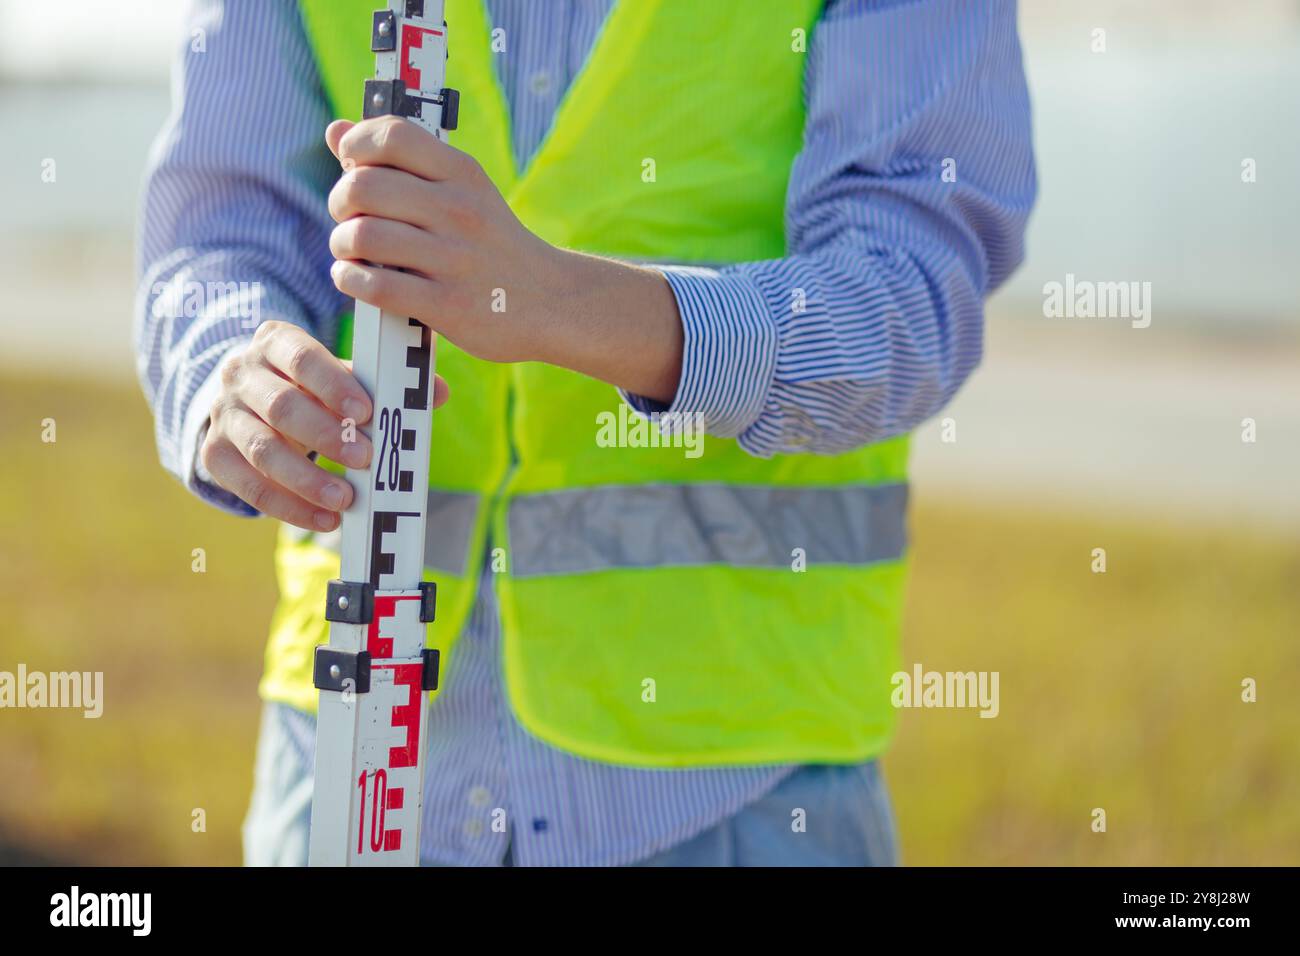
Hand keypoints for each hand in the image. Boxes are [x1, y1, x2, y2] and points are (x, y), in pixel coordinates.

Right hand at [200, 320, 448, 529]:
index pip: (302, 357)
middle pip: (281, 406)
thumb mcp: (339, 375)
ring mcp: (224, 414)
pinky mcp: (215, 453)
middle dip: (326, 436)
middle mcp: (241, 373)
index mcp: (275, 342)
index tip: (366, 412)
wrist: (246, 400)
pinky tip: (322, 520)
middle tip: (366, 460)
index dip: (333, 385)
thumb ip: (384, 382)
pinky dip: (288, 507)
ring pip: (262, 450)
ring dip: (307, 480)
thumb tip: (438, 391)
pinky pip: (248, 486)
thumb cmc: (308, 385)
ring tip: (345, 501)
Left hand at [326, 117, 560, 363]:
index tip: (351, 166)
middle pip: (364, 187)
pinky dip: (351, 280)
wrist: (553, 301)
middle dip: (340, 202)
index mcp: (463, 174)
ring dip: (342, 245)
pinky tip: (355, 278)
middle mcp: (459, 211)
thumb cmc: (494, 243)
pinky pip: (377, 286)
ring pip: (364, 237)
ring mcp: (455, 260)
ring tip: (350, 252)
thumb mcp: (462, 190)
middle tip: (347, 217)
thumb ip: (401, 161)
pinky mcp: (448, 305)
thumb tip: (337, 132)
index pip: (392, 136)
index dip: (356, 147)